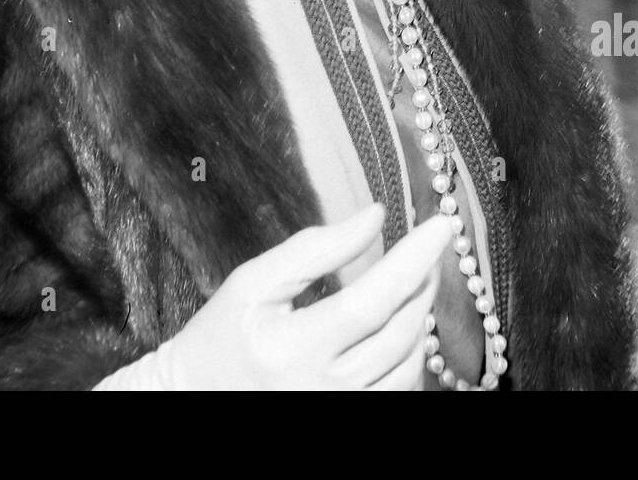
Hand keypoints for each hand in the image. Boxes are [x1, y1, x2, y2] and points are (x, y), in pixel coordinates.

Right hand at [155, 203, 451, 389]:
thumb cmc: (221, 336)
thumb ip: (315, 248)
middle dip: (423, 279)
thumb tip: (375, 215)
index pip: (372, 300)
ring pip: (410, 362)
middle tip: (429, 245)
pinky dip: (412, 352)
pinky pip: (402, 390)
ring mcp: (340, 411)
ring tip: (414, 279)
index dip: (413, 259)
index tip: (442, 223)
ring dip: (421, 314)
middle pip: (400, 331)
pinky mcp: (350, 421)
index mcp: (293, 348)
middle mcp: (323, 389)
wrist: (195, 398)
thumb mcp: (254, 281)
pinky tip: (401, 323)